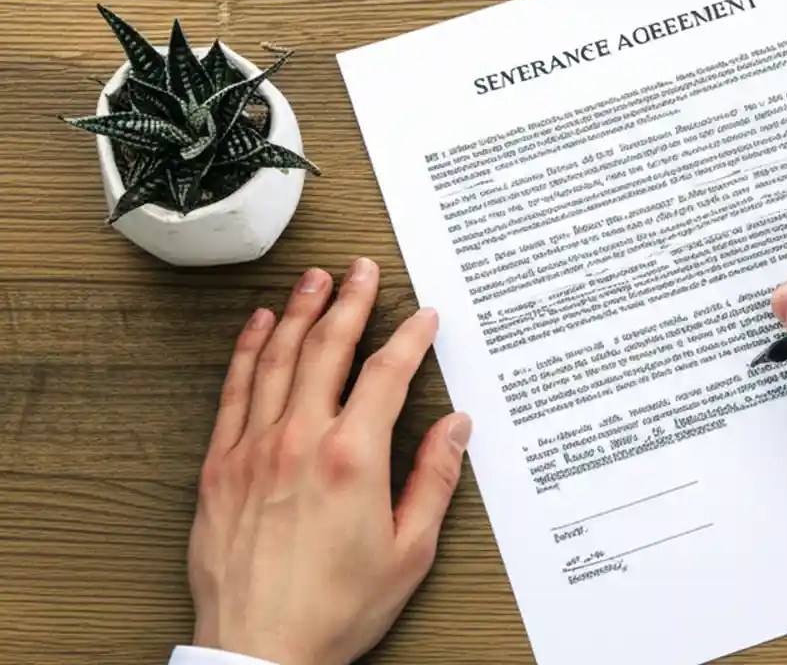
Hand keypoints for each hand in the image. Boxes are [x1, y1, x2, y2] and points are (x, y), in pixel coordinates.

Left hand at [188, 258, 470, 664]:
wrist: (260, 650)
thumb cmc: (336, 609)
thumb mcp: (410, 551)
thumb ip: (434, 479)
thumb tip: (456, 427)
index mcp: (353, 459)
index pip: (387, 375)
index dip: (409, 337)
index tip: (422, 316)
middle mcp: (300, 441)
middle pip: (328, 349)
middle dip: (350, 301)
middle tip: (362, 270)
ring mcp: (254, 449)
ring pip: (278, 358)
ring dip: (298, 311)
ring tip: (314, 278)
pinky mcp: (220, 467)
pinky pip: (234, 391)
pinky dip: (248, 351)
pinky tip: (259, 326)